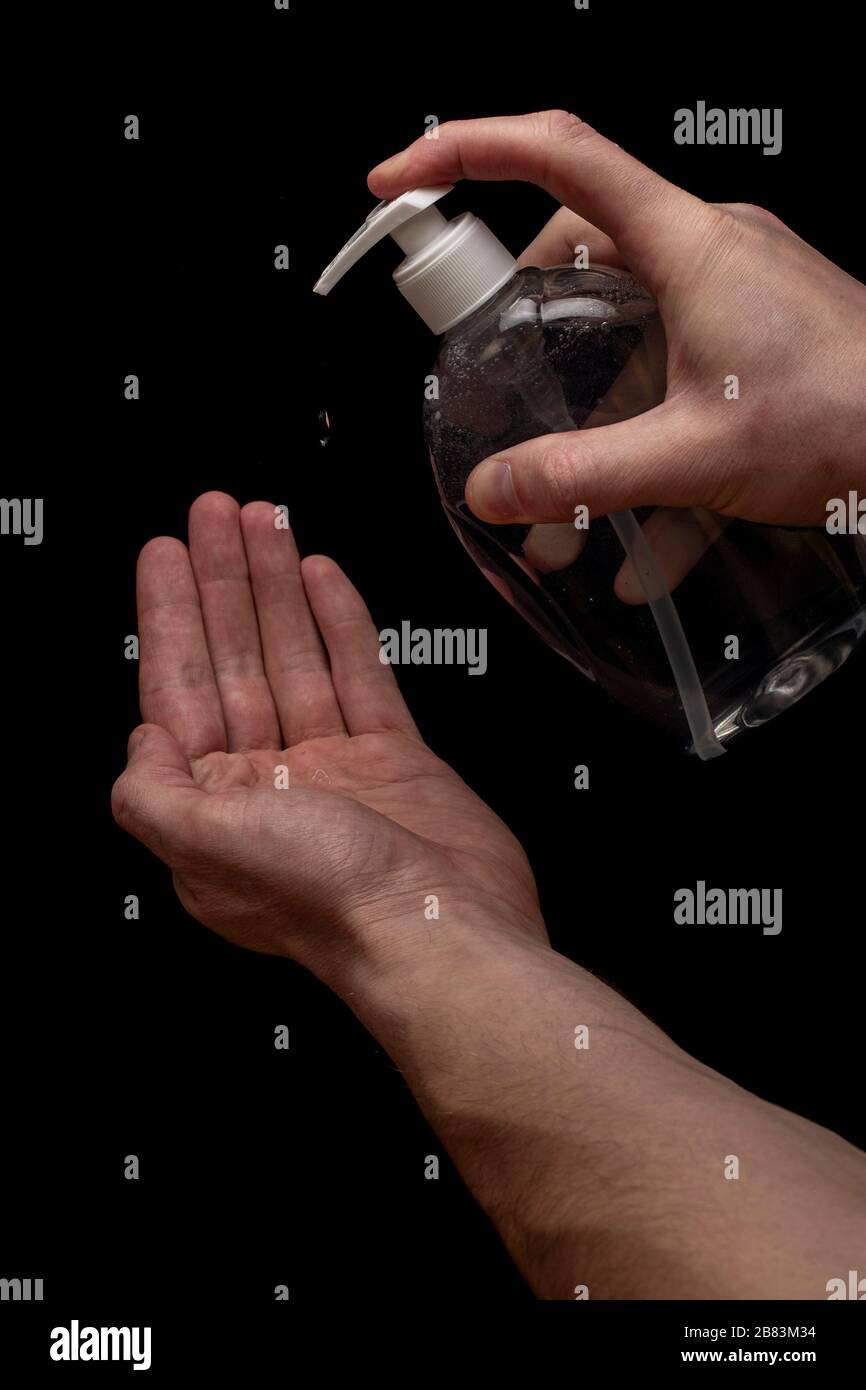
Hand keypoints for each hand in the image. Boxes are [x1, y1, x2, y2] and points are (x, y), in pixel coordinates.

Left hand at [111, 493, 543, 984]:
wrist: (443, 929)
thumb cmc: (333, 901)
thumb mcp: (206, 844)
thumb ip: (152, 790)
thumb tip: (139, 741)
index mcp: (213, 808)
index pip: (177, 691)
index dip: (168, 617)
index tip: (165, 556)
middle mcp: (268, 787)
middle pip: (234, 660)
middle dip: (221, 583)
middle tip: (215, 514)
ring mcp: (333, 770)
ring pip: (294, 655)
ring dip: (275, 587)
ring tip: (266, 520)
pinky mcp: (394, 761)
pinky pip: (359, 675)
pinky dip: (340, 623)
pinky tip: (321, 577)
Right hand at [369, 110, 865, 527]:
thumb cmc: (852, 417)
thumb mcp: (694, 455)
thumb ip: (580, 475)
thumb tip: (495, 488)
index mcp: (686, 241)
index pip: (555, 154)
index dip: (463, 156)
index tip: (397, 187)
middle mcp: (709, 252)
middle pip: (576, 260)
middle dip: (523, 341)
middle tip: (486, 394)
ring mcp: (735, 298)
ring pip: (629, 343)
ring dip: (589, 430)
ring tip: (563, 523)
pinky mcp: (756, 345)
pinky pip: (676, 387)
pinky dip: (647, 457)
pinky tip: (644, 549)